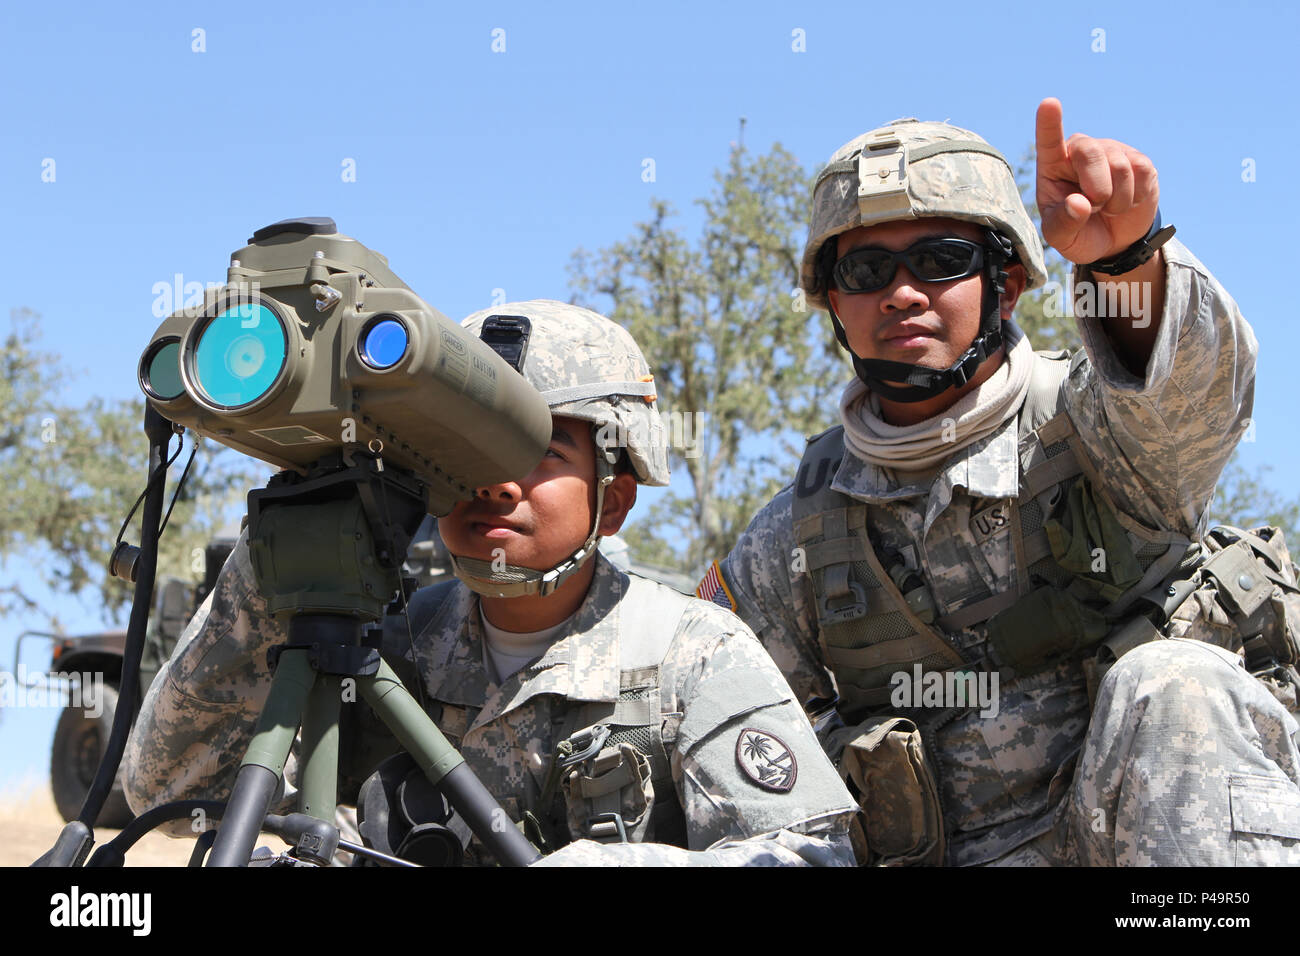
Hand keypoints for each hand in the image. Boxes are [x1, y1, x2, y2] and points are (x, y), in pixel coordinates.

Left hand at [1035, 98, 1159, 264]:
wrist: (1113, 241)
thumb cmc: (1079, 233)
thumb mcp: (1062, 237)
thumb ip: (1064, 223)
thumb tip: (1079, 204)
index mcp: (1053, 167)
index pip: (1049, 142)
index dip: (1049, 124)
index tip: (1049, 104)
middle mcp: (1081, 151)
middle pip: (1090, 152)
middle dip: (1096, 189)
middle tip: (1096, 208)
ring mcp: (1111, 152)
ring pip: (1120, 167)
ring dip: (1116, 201)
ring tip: (1108, 208)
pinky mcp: (1139, 160)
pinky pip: (1142, 173)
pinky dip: (1134, 198)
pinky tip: (1127, 201)